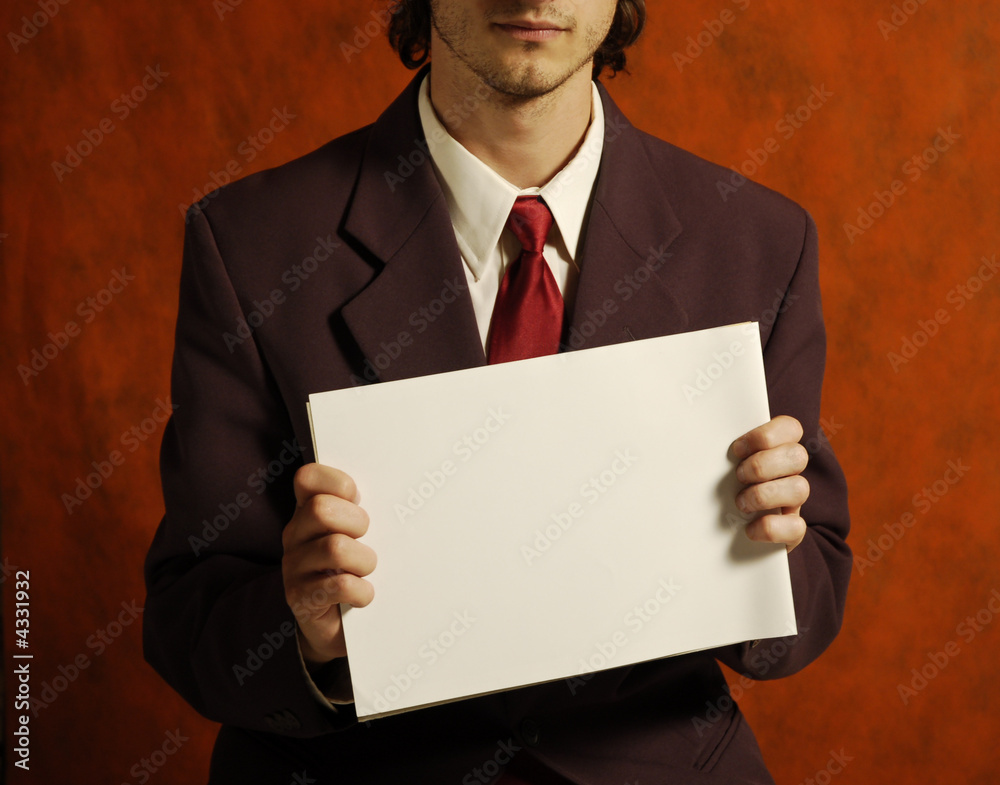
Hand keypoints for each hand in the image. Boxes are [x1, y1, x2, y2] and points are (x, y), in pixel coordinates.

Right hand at [282, 464, 375, 664]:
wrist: (337, 627)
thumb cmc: (353, 570)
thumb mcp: (355, 535)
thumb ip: (361, 511)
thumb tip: (398, 493)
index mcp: (307, 512)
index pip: (307, 478)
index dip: (337, 483)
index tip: (357, 499)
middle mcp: (294, 535)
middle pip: (321, 510)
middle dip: (357, 522)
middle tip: (365, 539)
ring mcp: (293, 567)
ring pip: (335, 548)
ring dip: (364, 560)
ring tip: (366, 570)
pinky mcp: (300, 598)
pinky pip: (341, 586)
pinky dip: (362, 591)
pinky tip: (362, 594)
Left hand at [730, 415, 809, 552]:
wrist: (722, 534)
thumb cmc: (720, 488)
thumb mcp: (720, 465)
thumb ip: (718, 451)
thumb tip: (692, 438)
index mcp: (775, 450)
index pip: (790, 428)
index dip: (766, 436)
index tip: (737, 449)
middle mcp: (789, 473)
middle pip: (798, 456)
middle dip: (762, 465)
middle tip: (738, 476)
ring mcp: (793, 502)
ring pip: (800, 489)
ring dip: (763, 495)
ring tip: (740, 502)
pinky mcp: (792, 530)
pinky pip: (796, 527)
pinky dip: (770, 527)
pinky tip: (749, 529)